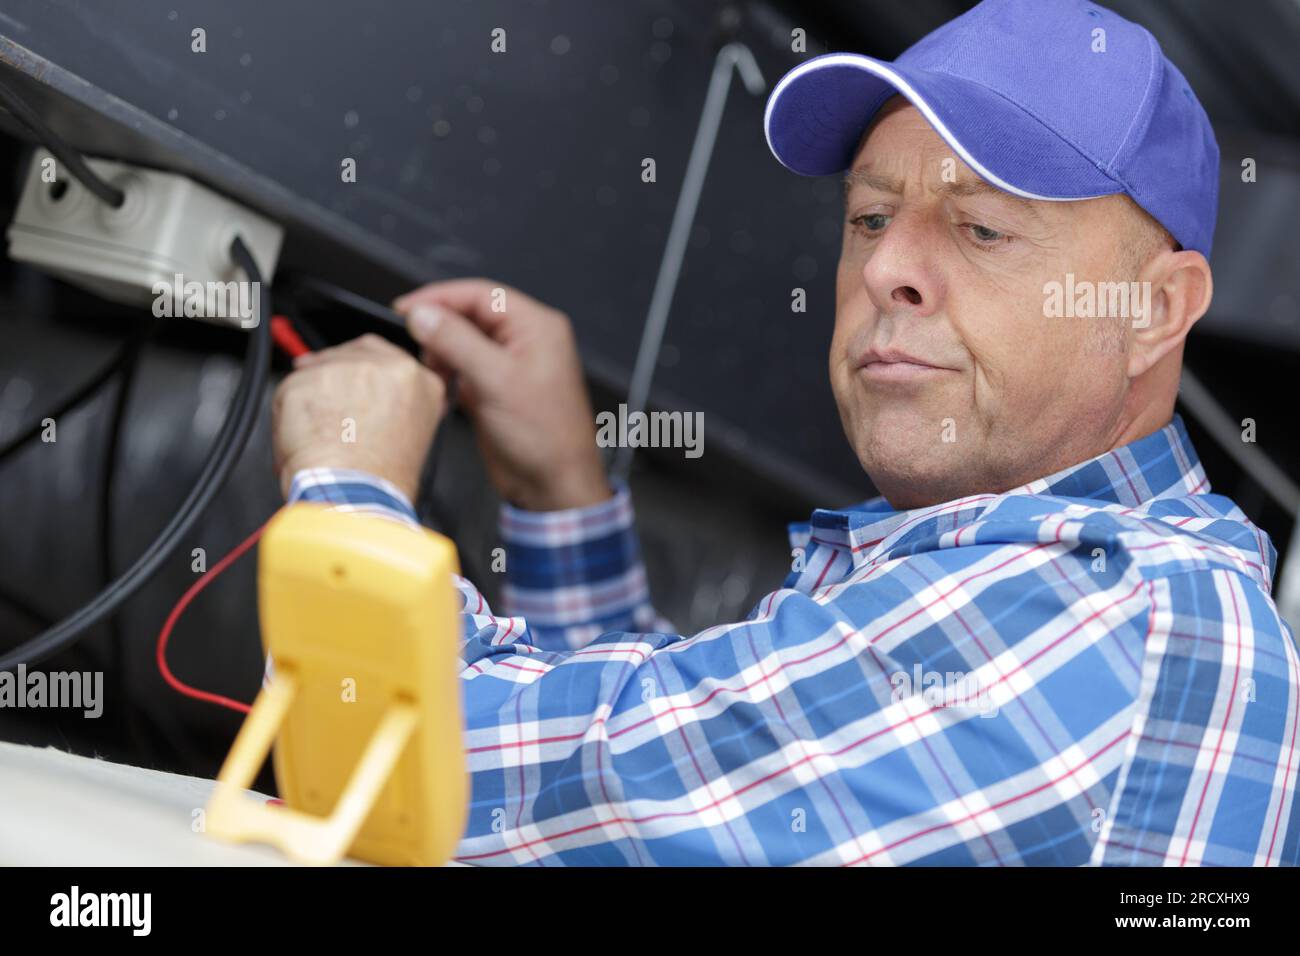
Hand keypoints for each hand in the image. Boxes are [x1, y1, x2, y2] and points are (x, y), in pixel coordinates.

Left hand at [271, 333, 445, 500]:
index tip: (347, 383)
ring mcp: (346, 370)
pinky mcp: (309, 380)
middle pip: (346, 355)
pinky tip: (302, 440)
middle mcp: (387, 367)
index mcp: (420, 382)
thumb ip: (392, 404)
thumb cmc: (381, 480)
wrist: (355, 495)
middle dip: (331, 378)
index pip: (384, 356)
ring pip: (316, 373)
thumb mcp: (411, 434)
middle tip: (322, 409)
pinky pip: (289, 391)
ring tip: (318, 439)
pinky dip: (286, 417)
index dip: (358, 371)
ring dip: (310, 401)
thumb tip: (366, 397)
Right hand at [393, 279, 609, 511]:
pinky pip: (463, 370)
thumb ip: (456, 342)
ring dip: (441, 357)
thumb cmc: (544, 437)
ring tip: (434, 376)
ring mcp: (510, 365)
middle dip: (439, 332)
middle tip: (418, 348)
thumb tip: (423, 314)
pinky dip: (447, 379)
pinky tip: (441, 394)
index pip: (480, 294)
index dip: (439, 298)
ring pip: (462, 344)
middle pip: (469, 317)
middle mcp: (525, 340)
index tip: (405, 309)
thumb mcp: (495, 381)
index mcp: (536, 326)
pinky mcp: (496, 389)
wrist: (554, 486)